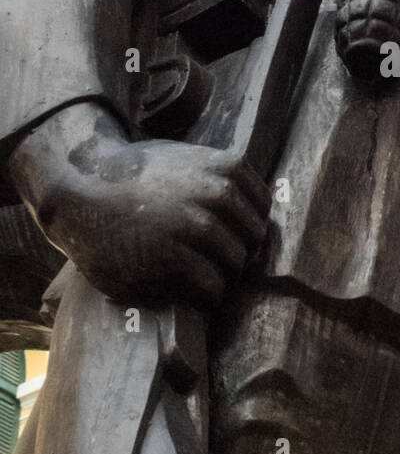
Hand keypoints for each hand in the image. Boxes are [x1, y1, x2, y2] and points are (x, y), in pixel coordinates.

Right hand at [9, 102, 270, 309]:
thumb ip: (221, 178)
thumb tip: (259, 209)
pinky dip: (206, 294)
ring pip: (235, 266)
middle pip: (252, 240)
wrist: (81, 189)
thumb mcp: (185, 159)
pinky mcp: (174, 261)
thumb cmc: (134, 175)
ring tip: (200, 278)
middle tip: (216, 262)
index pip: (263, 208)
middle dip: (238, 254)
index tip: (233, 236)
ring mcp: (196, 228)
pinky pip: (211, 287)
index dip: (249, 226)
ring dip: (222, 276)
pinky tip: (190, 291)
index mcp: (225, 167)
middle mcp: (217, 195)